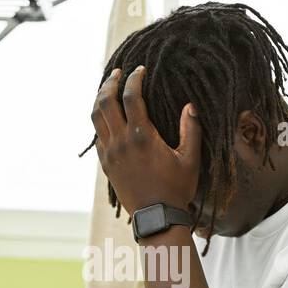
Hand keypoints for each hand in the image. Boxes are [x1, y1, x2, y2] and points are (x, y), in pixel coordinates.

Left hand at [90, 66, 200, 214]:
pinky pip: (97, 135)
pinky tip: (107, 116)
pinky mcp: (105, 164)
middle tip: (118, 72)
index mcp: (142, 136)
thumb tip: (191, 105)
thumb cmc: (177, 189)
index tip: (140, 70)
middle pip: (104, 101)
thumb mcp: (190, 159)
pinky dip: (99, 120)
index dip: (134, 78)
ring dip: (100, 98)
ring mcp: (110, 153)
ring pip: (95, 117)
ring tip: (108, 88)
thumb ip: (191, 129)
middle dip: (110, 82)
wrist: (156, 218)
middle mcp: (121, 142)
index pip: (131, 96)